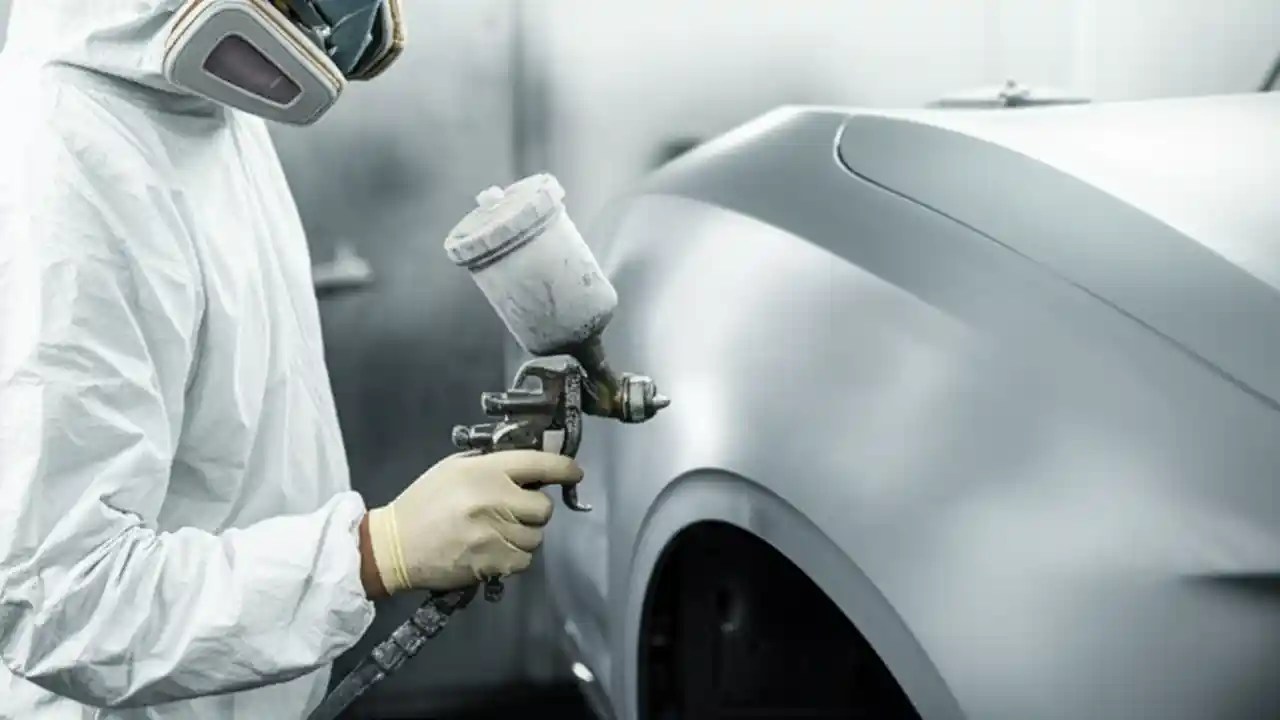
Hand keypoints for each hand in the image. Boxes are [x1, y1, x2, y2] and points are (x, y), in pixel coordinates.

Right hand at [361, 451, 582, 595]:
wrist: (395, 546)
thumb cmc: (424, 502)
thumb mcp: (453, 468)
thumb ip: (490, 464)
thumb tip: (528, 467)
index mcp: (486, 470)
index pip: (540, 464)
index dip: (564, 468)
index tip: (575, 472)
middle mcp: (496, 499)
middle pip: (543, 507)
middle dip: (533, 510)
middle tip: (513, 511)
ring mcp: (496, 533)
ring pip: (536, 537)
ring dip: (523, 536)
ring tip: (497, 533)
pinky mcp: (493, 562)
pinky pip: (524, 560)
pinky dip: (514, 558)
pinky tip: (493, 552)